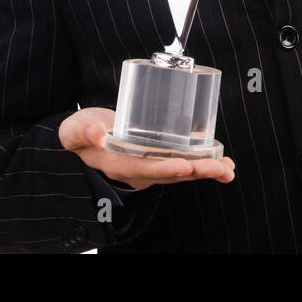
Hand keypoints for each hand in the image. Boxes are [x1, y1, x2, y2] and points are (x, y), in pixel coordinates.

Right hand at [59, 107, 235, 190]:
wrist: (86, 135)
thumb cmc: (81, 130)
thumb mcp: (73, 128)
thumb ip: (82, 130)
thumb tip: (95, 132)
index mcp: (115, 163)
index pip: (141, 168)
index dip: (163, 169)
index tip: (184, 166)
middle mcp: (135, 170)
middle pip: (168, 173)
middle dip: (195, 172)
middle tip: (219, 168)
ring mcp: (148, 167)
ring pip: (179, 172)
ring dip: (205, 171)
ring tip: (228, 170)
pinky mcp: (158, 160)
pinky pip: (183, 166)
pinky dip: (204, 166)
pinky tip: (223, 164)